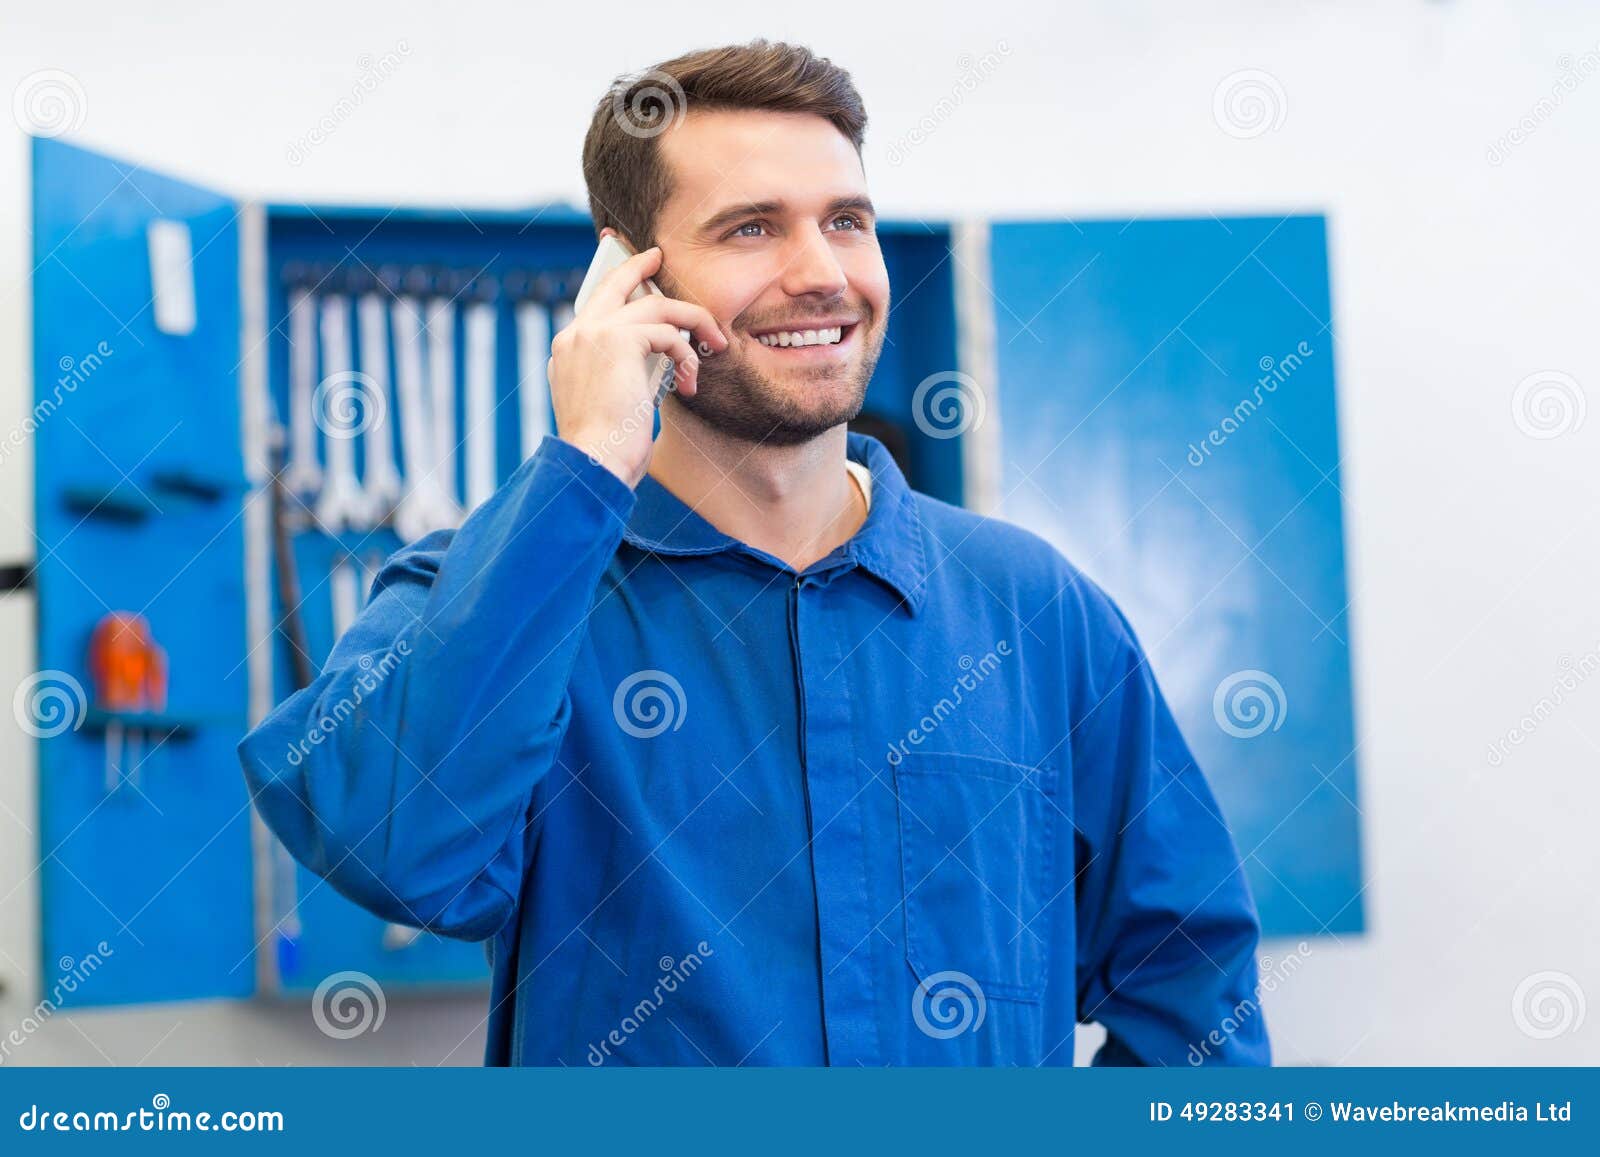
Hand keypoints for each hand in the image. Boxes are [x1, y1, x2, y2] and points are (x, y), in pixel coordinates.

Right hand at [549, 239, 726, 486]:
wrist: (593, 463)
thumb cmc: (606, 448)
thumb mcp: (611, 401)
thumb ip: (621, 370)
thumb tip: (654, 355)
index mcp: (568, 351)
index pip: (595, 306)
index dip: (615, 285)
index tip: (634, 270)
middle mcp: (575, 336)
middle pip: (613, 284)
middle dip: (638, 266)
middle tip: (657, 256)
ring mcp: (593, 334)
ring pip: (655, 306)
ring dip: (693, 322)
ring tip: (715, 342)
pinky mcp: (618, 340)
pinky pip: (669, 333)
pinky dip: (688, 355)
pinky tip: (689, 382)